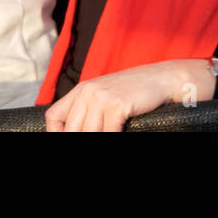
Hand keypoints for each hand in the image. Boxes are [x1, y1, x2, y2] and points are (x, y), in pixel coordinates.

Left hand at [45, 60, 202, 130]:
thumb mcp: (105, 95)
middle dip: (80, 139)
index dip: (57, 134)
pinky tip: (122, 133)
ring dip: (99, 138)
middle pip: (71, 130)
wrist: (163, 79)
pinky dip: (114, 138)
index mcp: (82, 89)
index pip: (54, 117)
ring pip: (89, 133)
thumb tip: (78, 129)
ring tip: (110, 134)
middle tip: (97, 137)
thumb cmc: (135, 90)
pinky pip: (108, 134)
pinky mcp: (116, 106)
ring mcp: (101, 98)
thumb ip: (88, 110)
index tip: (70, 139)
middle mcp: (87, 92)